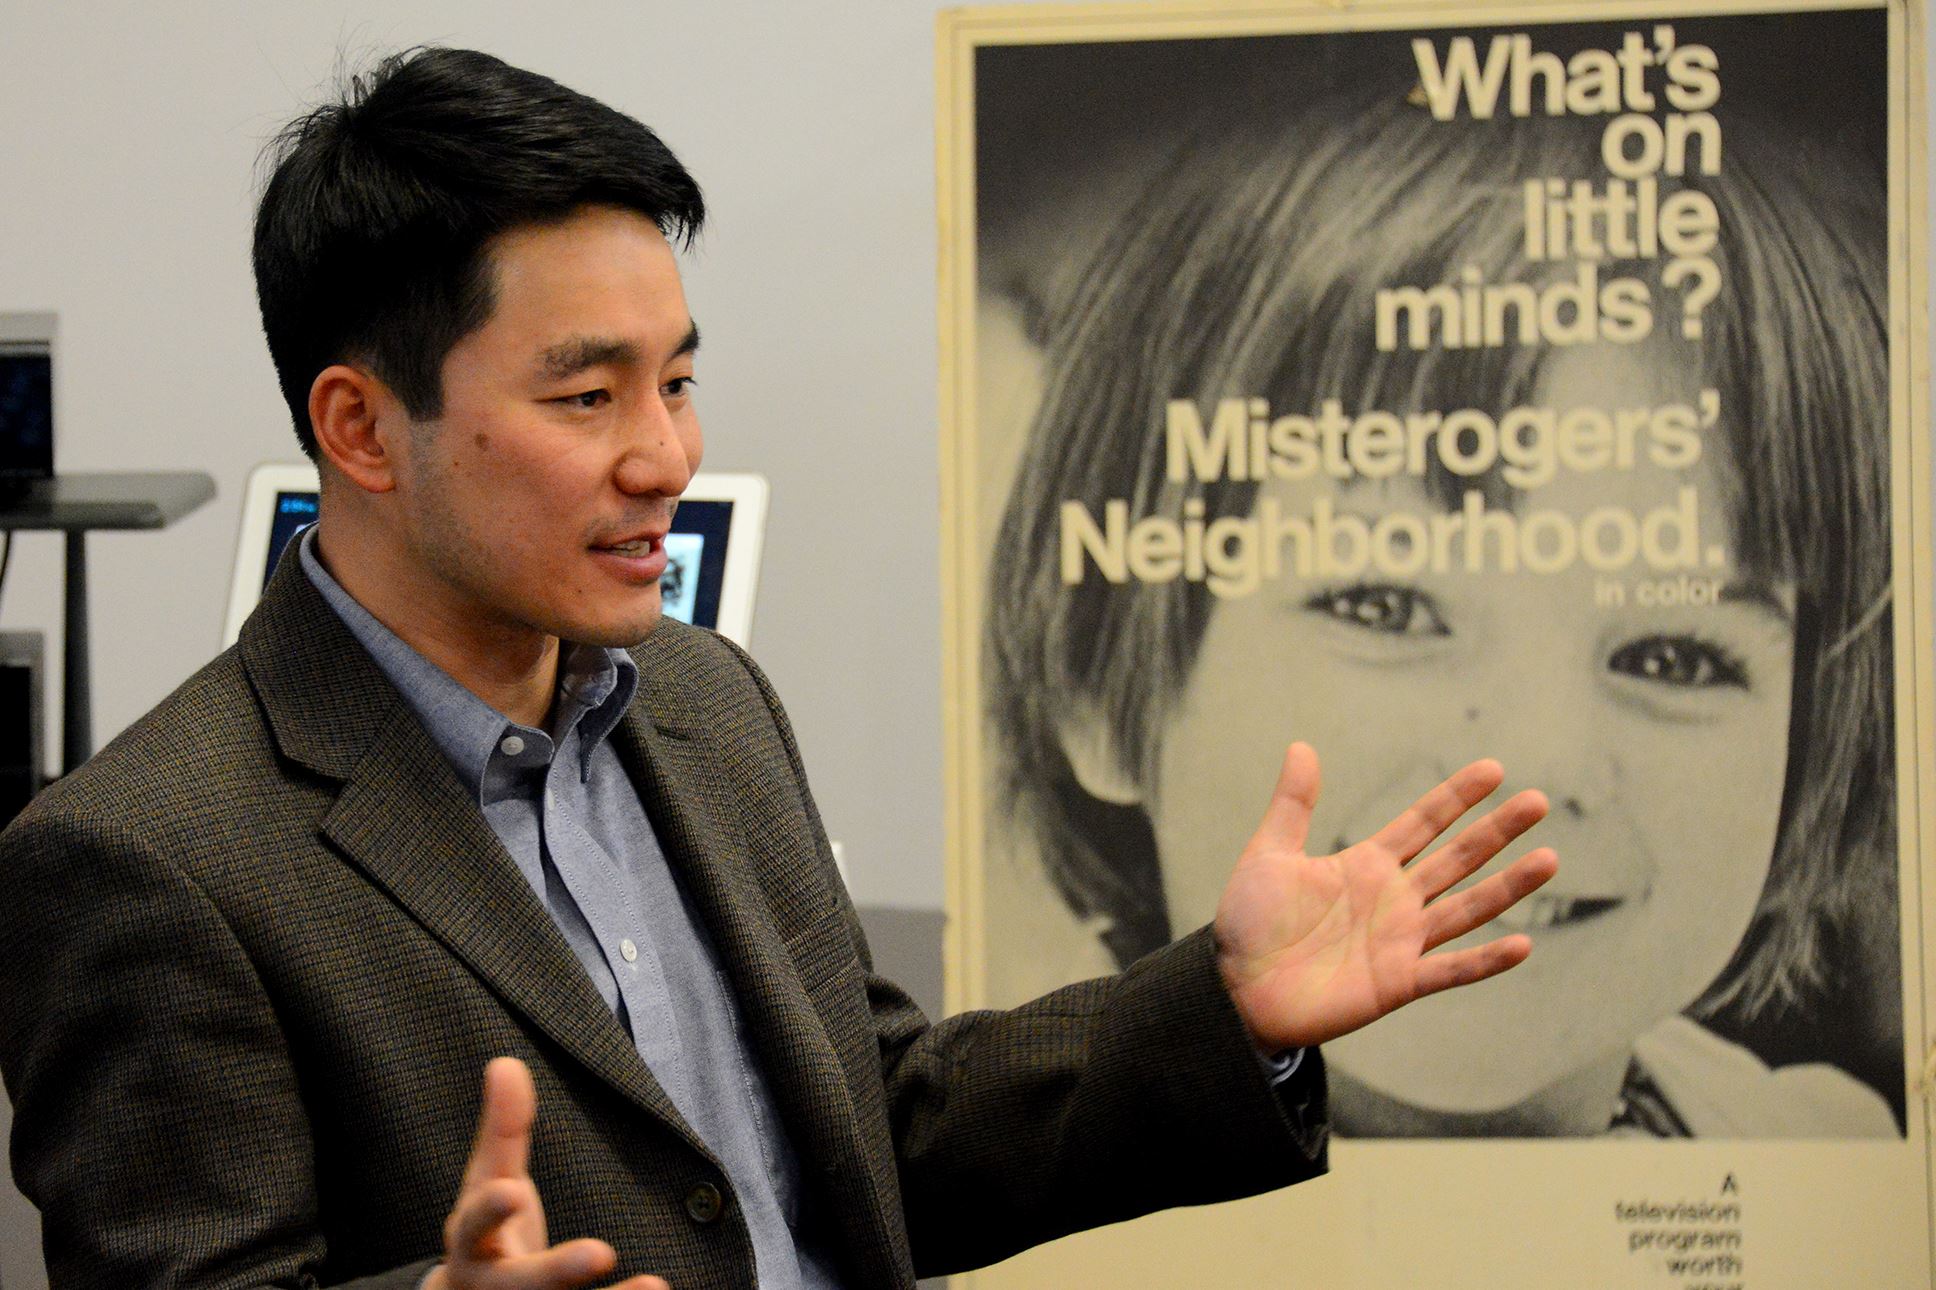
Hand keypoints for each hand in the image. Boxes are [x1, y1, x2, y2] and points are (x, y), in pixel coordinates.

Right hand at [425, 1058, 666, 1289]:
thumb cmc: (486, 1234)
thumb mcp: (488, 1180)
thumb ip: (502, 1128)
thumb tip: (505, 1062)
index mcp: (471, 1244)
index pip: (473, 1227)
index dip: (490, 1211)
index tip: (514, 1192)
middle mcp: (492, 1288)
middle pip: (520, 1286)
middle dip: (557, 1272)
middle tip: (600, 1253)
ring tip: (657, 1286)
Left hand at [1214, 743, 1557, 1052]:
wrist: (1235, 989)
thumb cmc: (1249, 924)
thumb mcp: (1269, 853)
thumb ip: (1292, 804)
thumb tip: (1300, 745)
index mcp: (1367, 865)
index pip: (1423, 823)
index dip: (1456, 797)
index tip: (1494, 769)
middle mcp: (1394, 899)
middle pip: (1457, 857)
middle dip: (1497, 830)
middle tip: (1537, 801)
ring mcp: (1401, 941)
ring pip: (1467, 907)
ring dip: (1508, 886)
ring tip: (1548, 858)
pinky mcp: (1398, 983)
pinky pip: (1451, 970)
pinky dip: (1486, 960)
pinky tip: (1523, 944)